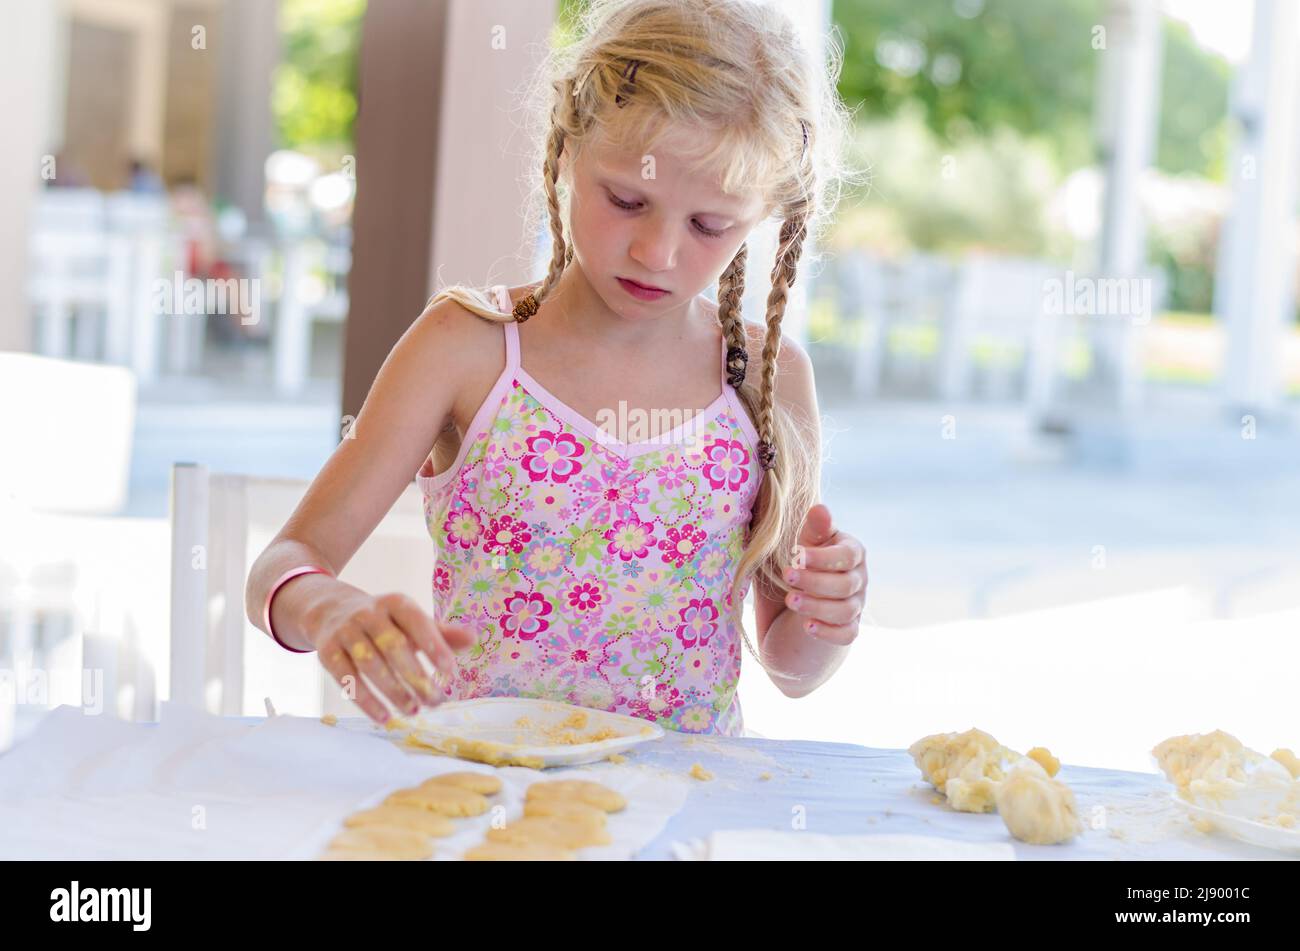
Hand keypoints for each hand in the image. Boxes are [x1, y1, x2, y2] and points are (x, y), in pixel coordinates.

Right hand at [312, 591, 475, 724]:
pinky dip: (365, 700)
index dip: (434, 645)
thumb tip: (474, 638)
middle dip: (416, 676)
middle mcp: (369, 614)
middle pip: (393, 646)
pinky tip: (384, 717)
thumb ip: (441, 633)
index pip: (417, 622)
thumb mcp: (411, 621)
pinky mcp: (326, 652)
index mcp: (395, 603)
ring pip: (370, 664)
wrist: (331, 610)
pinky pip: (346, 678)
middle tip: (436, 701)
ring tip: (413, 711)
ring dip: (393, 691)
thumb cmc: (385, 622)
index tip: (450, 672)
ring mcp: (346, 632)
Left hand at [781, 503, 867, 644]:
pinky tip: (807, 627)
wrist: (795, 602)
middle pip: (846, 585)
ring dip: (817, 607)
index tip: (796, 555)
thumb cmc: (801, 564)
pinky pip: (847, 634)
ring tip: (790, 601)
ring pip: (845, 611)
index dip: (824, 557)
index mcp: (851, 552)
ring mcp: (855, 605)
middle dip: (815, 582)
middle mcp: (858, 579)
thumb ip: (813, 530)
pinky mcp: (848, 628)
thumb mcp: (803, 545)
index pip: (848, 556)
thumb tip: (820, 508)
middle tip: (787, 577)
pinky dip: (829, 632)